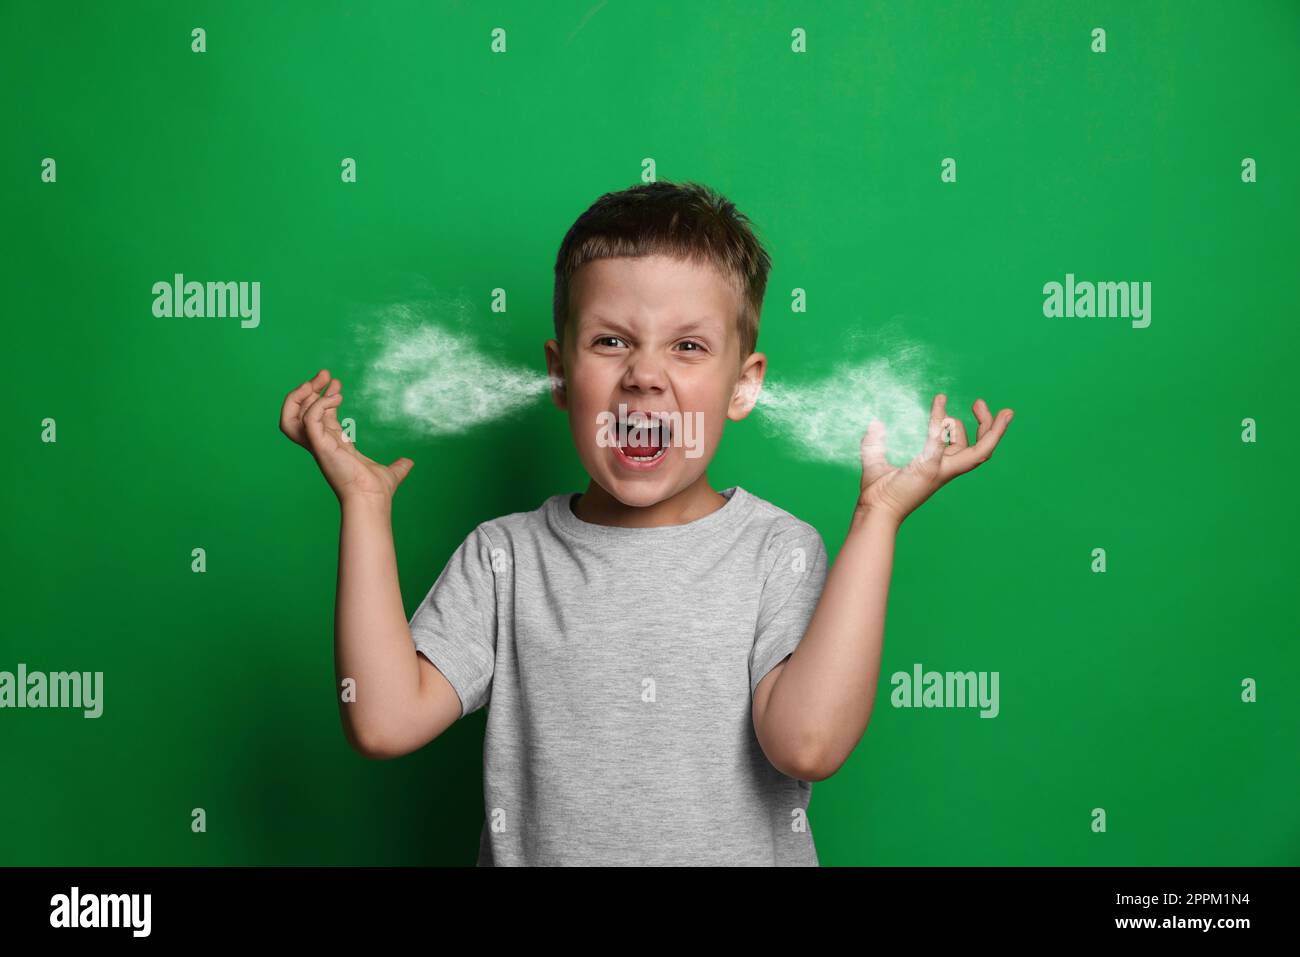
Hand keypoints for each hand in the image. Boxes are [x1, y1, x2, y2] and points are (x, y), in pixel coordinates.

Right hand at [279, 369, 413, 503]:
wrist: (373, 501)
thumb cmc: (377, 491)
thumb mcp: (390, 473)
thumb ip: (397, 466)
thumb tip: (409, 463)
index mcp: (333, 446)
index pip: (318, 416)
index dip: (323, 397)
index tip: (336, 382)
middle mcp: (321, 444)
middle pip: (298, 412)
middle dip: (305, 391)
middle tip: (324, 375)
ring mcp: (319, 446)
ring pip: (292, 415)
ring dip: (304, 393)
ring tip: (325, 379)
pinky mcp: (321, 447)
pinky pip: (310, 419)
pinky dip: (320, 404)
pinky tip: (338, 396)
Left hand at [858, 394, 1012, 523]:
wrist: (874, 508)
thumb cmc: (877, 489)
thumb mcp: (878, 458)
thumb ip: (877, 440)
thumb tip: (875, 422)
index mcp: (939, 467)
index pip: (964, 448)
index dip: (964, 427)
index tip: (959, 403)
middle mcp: (945, 469)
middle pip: (982, 451)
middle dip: (990, 427)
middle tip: (981, 402)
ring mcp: (939, 470)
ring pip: (979, 453)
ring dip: (989, 429)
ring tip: (980, 403)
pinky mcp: (927, 467)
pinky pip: (938, 438)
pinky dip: (939, 419)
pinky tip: (939, 401)